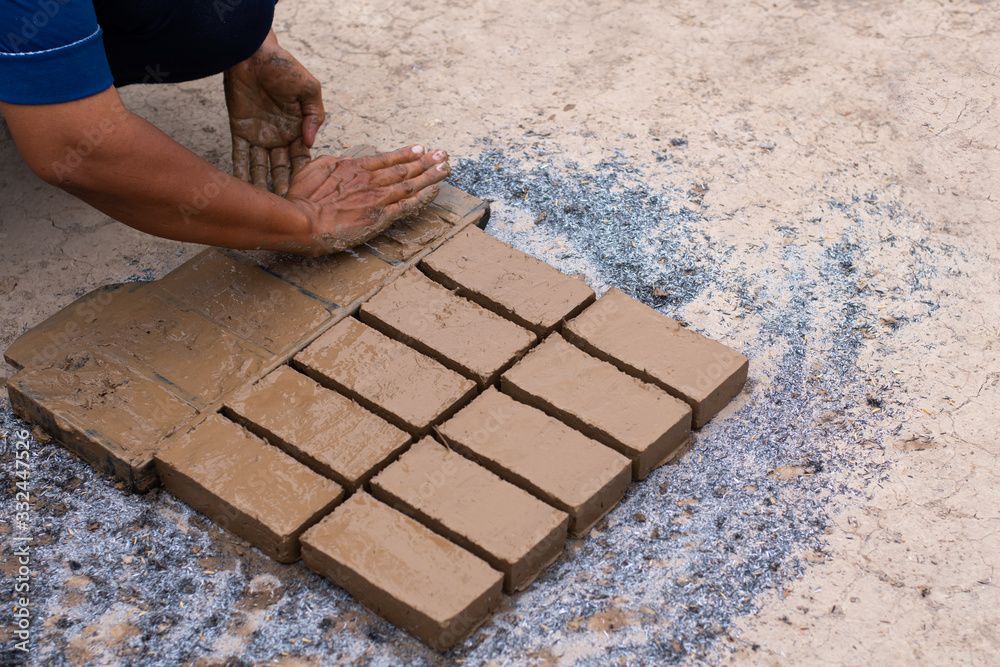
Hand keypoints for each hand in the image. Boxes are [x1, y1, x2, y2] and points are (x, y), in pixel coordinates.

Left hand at [224, 30, 324, 194]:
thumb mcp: (310, 88)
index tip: (303, 194)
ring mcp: (259, 135)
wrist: (253, 52)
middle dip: (282, 185)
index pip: (301, 158)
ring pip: (260, 166)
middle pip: (281, 167)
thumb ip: (315, 115)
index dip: (302, 175)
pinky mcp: (240, 129)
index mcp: (297, 128)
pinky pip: (240, 154)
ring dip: (261, 183)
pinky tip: (241, 187)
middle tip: (283, 206)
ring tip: (262, 204)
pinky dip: (240, 169)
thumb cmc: (284, 66)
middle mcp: (279, 136)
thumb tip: (312, 142)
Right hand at [283, 145, 450, 256]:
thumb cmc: (301, 198)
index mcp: (354, 167)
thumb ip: (331, 163)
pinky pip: (407, 206)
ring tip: (446, 168)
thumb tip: (340, 161)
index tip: (421, 148)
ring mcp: (377, 199)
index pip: (386, 159)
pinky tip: (435, 191)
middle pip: (404, 169)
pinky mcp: (379, 218)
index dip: (406, 153)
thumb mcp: (313, 169)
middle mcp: (370, 180)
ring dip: (430, 175)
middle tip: (443, 154)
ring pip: (410, 184)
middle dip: (426, 161)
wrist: (301, 220)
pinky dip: (423, 198)